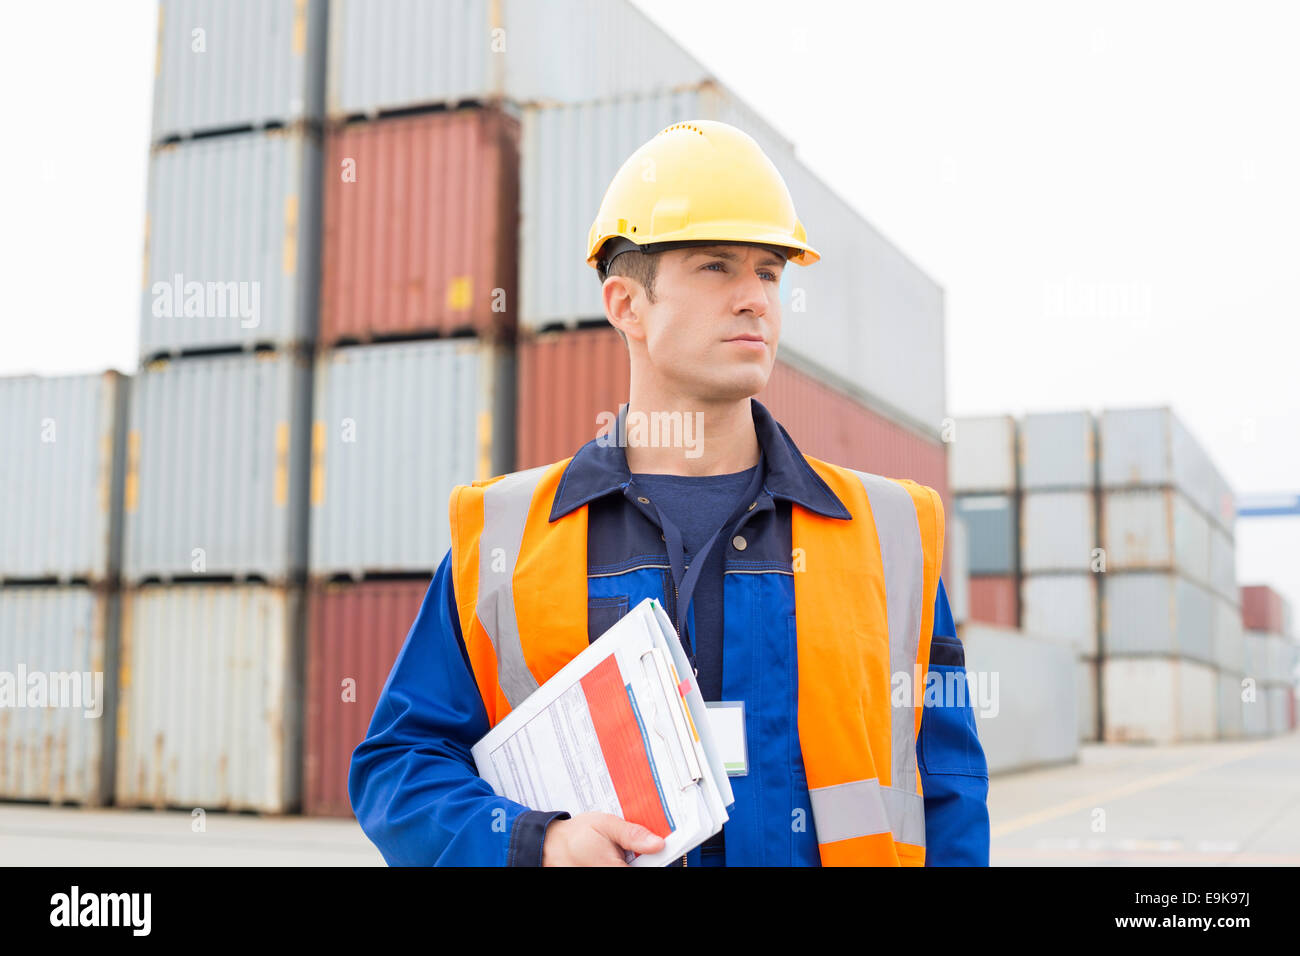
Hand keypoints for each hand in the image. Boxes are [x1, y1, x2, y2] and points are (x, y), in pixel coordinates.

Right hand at [541, 812, 665, 865]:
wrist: (551, 845)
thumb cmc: (576, 834)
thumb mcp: (606, 825)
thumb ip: (632, 835)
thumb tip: (658, 843)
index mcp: (614, 869)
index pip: (649, 870)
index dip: (657, 861)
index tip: (657, 851)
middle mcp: (610, 877)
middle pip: (639, 870)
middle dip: (642, 860)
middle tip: (631, 850)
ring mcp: (600, 878)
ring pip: (630, 870)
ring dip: (631, 862)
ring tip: (620, 853)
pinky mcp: (600, 876)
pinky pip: (621, 870)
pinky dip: (621, 863)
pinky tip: (616, 858)